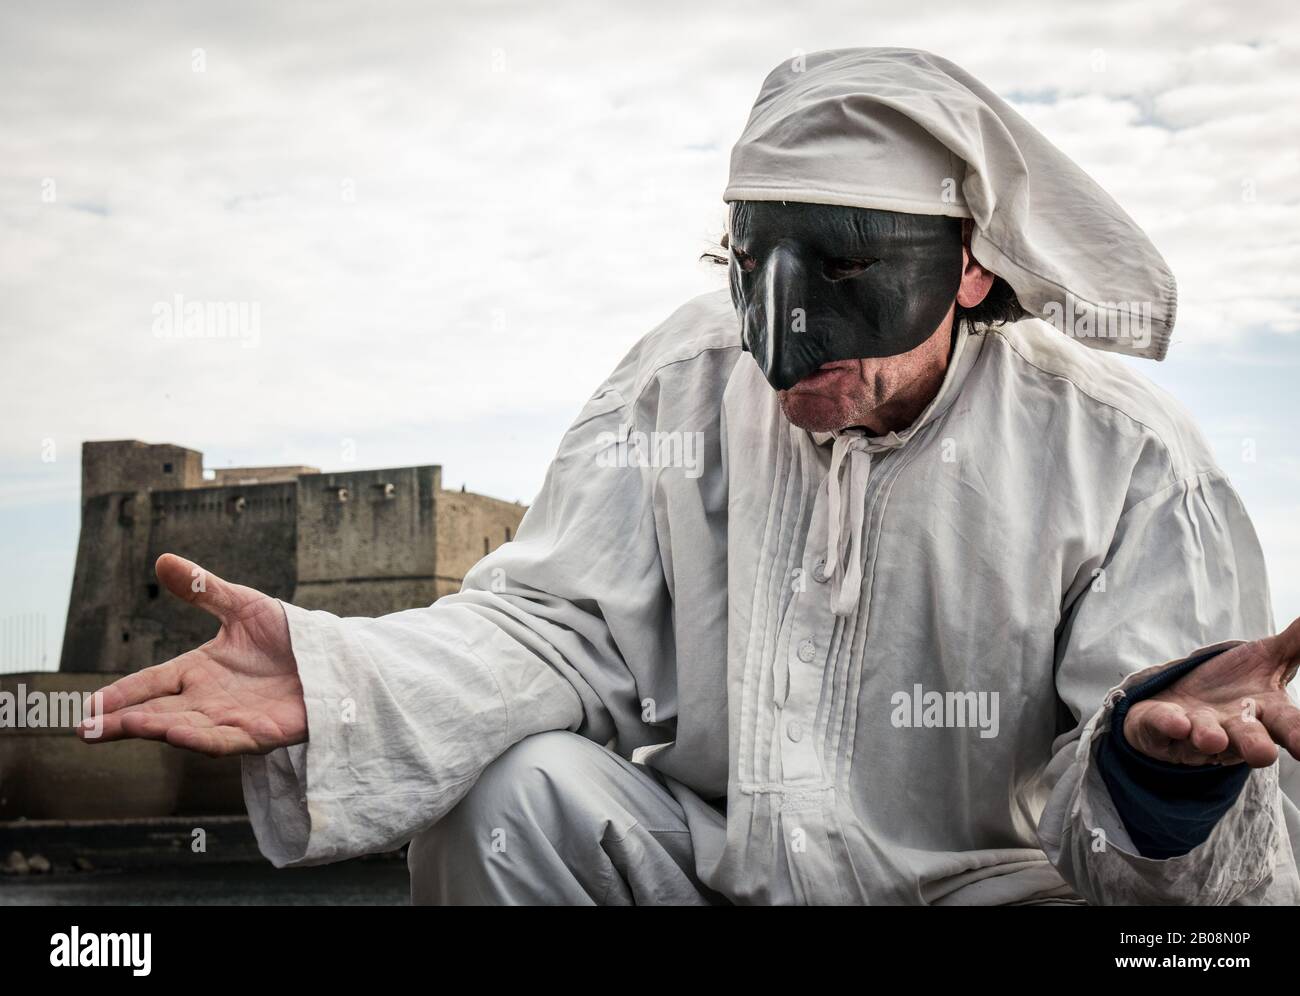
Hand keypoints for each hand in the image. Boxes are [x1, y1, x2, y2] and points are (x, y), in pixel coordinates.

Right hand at [77, 553, 306, 756]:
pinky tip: (179, 736)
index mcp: (199, 670)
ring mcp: (234, 719)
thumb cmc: (288, 635)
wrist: (335, 657)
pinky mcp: (263, 734)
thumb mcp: (243, 605)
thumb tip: (163, 560)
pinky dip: (203, 740)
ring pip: (186, 729)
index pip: (150, 683)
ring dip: (156, 729)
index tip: (87, 707)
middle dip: (122, 722)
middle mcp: (209, 700)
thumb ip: (203, 589)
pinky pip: (228, 741)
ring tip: (126, 726)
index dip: (120, 695)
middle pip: (157, 713)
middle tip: (84, 731)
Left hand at [1124, 618, 1299, 767]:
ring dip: (1208, 737)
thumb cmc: (1232, 685)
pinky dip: (1168, 724)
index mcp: (1265, 713)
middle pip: (1248, 739)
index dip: (1298, 736)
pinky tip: (1176, 723)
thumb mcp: (1266, 658)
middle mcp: (1232, 728)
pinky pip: (1162, 724)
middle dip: (1255, 746)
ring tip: (1212, 739)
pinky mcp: (1159, 723)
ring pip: (1204, 736)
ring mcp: (1195, 729)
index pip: (1287, 726)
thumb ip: (1296, 644)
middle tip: (1262, 754)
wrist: (1181, 698)